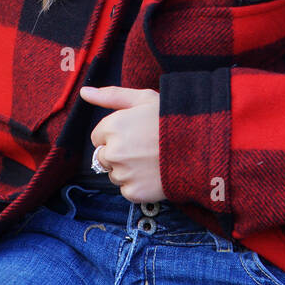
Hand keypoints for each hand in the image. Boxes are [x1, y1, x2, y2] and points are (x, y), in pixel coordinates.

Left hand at [80, 85, 166, 202]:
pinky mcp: (134, 192)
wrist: (200, 146)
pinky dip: (137, 185)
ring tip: (150, 159)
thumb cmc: (171, 118)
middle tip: (143, 146)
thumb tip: (84, 92)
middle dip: (118, 153)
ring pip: (114, 174)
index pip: (98, 137)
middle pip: (103, 157)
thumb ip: (111, 95)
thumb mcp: (143, 98)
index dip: (115, 134)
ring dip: (127, 169)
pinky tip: (153, 173)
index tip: (135, 132)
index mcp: (113, 126)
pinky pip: (126, 190)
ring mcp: (123, 174)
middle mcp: (113, 151)